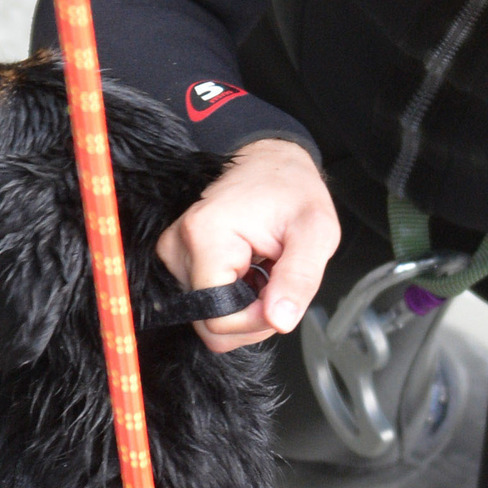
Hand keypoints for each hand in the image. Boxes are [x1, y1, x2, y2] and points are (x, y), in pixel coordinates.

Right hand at [157, 139, 339, 349]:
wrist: (270, 163)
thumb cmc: (291, 191)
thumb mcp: (316, 232)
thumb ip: (300, 279)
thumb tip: (280, 321)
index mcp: (205, 237)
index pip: (219, 321)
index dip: (256, 321)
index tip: (279, 293)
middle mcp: (177, 246)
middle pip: (209, 324)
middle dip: (251, 317)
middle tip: (276, 282)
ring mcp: (172, 253)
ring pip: (207, 318)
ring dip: (244, 307)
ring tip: (263, 272)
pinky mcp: (176, 259)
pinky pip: (203, 303)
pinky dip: (232, 298)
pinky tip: (249, 272)